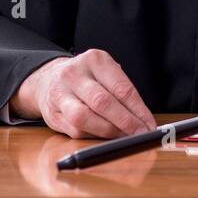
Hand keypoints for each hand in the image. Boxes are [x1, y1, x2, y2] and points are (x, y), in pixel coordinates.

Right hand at [10, 49, 156, 138]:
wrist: (48, 80)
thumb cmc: (86, 79)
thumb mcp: (105, 73)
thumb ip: (122, 92)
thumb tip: (143, 120)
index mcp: (94, 60)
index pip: (121, 87)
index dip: (138, 110)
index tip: (149, 124)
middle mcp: (74, 74)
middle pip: (102, 102)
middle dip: (126, 122)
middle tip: (140, 134)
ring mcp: (60, 94)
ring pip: (84, 118)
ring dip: (108, 131)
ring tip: (123, 137)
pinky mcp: (53, 114)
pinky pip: (76, 130)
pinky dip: (94, 136)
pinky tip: (105, 136)